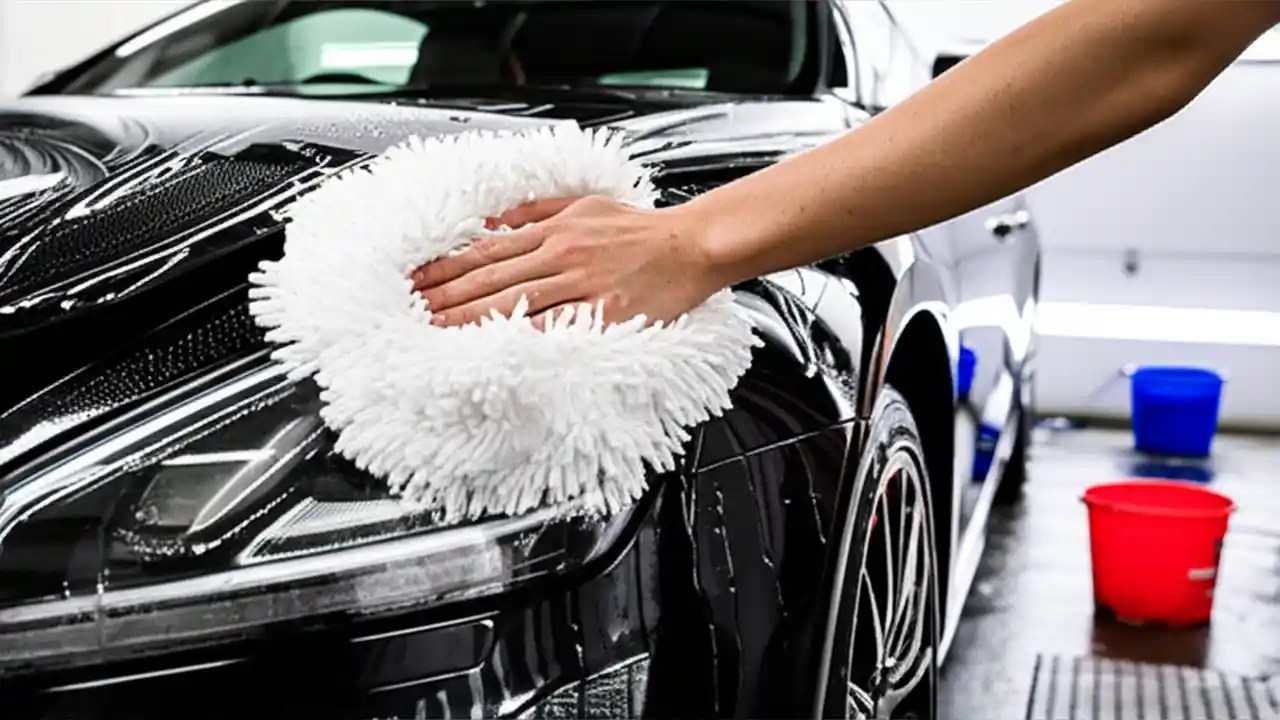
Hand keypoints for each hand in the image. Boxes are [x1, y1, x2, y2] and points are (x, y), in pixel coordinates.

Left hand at [410, 195, 723, 327]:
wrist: (694, 246)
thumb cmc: (641, 231)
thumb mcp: (583, 204)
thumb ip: (534, 213)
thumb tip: (489, 222)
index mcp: (554, 230)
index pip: (486, 249)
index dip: (446, 267)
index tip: (416, 281)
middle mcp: (563, 254)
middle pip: (491, 278)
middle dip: (446, 296)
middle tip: (412, 312)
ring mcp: (584, 285)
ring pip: (515, 301)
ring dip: (470, 318)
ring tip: (437, 330)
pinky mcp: (606, 312)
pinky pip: (557, 326)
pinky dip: (523, 335)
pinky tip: (495, 345)